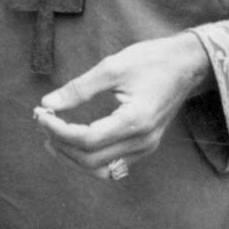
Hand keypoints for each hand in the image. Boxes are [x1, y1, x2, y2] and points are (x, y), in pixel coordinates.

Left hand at [33, 32, 211, 178]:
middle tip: (43, 122)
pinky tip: (74, 141)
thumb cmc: (152, 60)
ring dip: (72, 156)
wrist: (187, 64)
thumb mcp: (112, 67)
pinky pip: (112, 164)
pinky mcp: (145, 146)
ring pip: (100, 168)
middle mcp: (142, 141)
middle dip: (61, 144)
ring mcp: (146, 147)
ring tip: (52, 135)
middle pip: (91, 159)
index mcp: (135, 120)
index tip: (41, 114)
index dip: (59, 130)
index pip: (87, 139)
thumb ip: (79, 88)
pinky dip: (88, 157)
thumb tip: (47, 104)